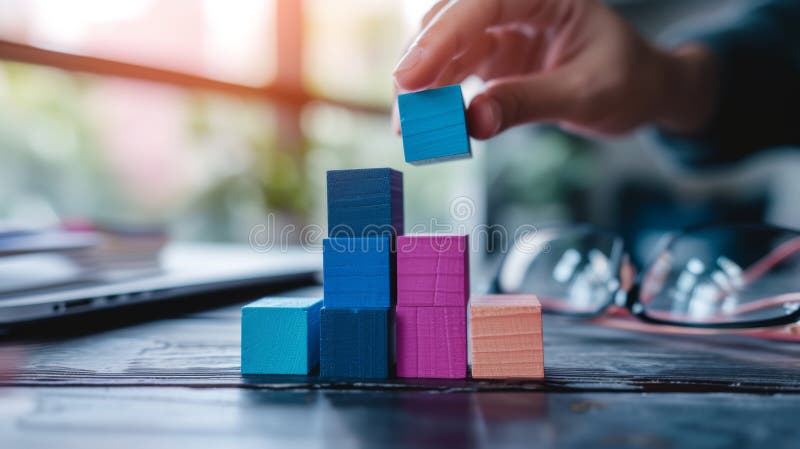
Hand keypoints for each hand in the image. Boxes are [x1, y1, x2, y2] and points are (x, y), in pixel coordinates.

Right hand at [392, 0, 717, 138]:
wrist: (642, 89)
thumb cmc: (628, 81)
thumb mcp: (586, 94)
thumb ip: (529, 102)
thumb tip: (473, 122)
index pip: (481, 4)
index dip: (440, 40)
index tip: (410, 79)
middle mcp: (516, 4)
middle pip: (450, 22)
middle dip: (420, 66)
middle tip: (404, 116)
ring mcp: (500, 28)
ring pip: (444, 47)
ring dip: (422, 86)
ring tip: (410, 128)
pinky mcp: (492, 55)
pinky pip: (453, 71)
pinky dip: (437, 97)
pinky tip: (428, 122)